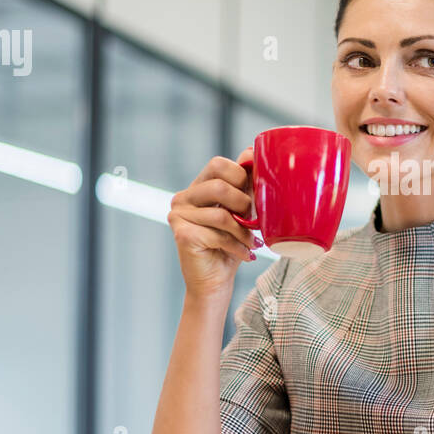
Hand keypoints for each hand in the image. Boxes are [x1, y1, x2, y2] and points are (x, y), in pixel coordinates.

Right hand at [167, 147, 260, 298]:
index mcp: (197, 187)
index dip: (240, 176)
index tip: (253, 197)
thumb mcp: (241, 212)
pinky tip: (245, 254)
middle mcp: (183, 198)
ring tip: (253, 242)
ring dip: (244, 231)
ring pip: (221, 214)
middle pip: (220, 187)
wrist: (214, 282)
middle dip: (244, 205)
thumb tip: (251, 150)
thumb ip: (244, 184)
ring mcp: (178, 216)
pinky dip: (237, 246)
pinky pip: (218, 234)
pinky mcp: (182, 235)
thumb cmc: (230, 245)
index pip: (218, 164)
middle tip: (255, 222)